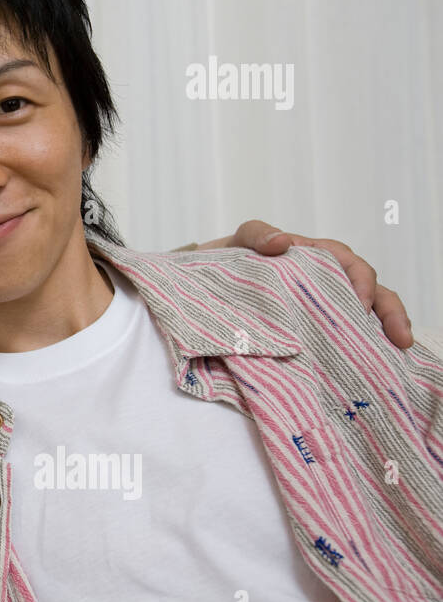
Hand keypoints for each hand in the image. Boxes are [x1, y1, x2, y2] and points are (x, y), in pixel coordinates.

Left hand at [201, 219, 413, 349]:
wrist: (202, 287)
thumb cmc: (228, 260)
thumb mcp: (239, 242)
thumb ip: (257, 235)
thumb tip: (283, 242)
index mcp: (312, 257)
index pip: (347, 263)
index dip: (361, 282)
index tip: (361, 305)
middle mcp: (322, 281)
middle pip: (368, 291)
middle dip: (389, 312)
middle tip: (399, 338)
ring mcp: (318, 307)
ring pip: (363, 316)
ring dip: (384, 331)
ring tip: (398, 352)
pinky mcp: (309, 330)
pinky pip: (340, 337)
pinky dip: (360, 348)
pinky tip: (372, 366)